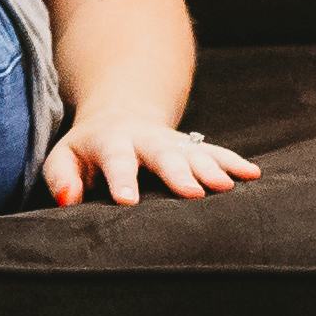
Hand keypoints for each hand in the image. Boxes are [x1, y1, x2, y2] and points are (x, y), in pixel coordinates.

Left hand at [45, 116, 259, 208]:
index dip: (122, 179)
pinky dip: (234, 162)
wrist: (119, 114)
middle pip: (163, 155)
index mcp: (111, 143)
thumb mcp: (64, 158)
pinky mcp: (192, 147)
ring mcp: (172, 143)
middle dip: (179, 173)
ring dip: (212, 168)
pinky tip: (253, 175)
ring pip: (195, 152)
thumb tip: (68, 200)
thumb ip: (61, 178)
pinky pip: (216, 152)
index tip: (128, 201)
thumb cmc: (87, 151)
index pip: (116, 160)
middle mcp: (146, 140)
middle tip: (194, 192)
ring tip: (228, 186)